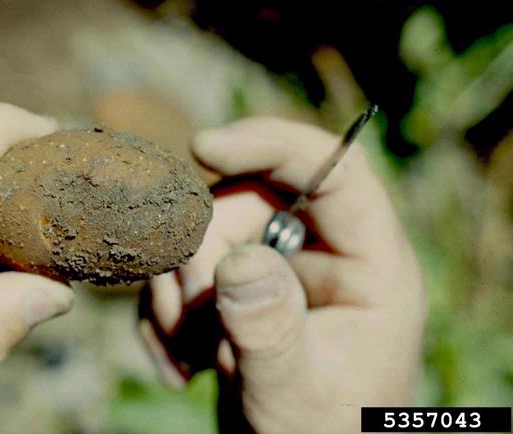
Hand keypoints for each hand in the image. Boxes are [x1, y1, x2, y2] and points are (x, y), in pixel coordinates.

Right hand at [139, 117, 425, 432]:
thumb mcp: (296, 392)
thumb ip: (269, 330)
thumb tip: (238, 262)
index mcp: (370, 265)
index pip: (335, 171)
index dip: (272, 144)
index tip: (204, 147)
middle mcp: (323, 254)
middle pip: (248, 200)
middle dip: (200, 254)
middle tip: (186, 317)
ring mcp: (277, 269)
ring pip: (205, 235)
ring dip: (177, 294)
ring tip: (186, 357)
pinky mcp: (238, 289)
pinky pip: (184, 271)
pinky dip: (167, 314)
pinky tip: (179, 366)